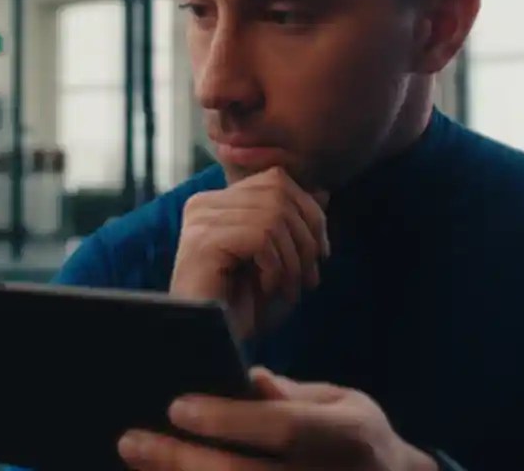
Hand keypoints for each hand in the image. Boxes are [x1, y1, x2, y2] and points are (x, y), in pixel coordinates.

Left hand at [118, 368, 437, 470]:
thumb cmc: (358, 437)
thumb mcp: (342, 402)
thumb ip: (294, 395)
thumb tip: (250, 378)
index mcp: (346, 437)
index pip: (281, 428)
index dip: (228, 419)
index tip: (177, 406)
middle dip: (183, 459)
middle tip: (132, 440)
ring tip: (138, 461)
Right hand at [170, 167, 328, 339]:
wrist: (210, 342)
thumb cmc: (242, 306)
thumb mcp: (278, 260)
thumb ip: (295, 224)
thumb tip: (323, 192)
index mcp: (217, 202)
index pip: (276, 180)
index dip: (309, 213)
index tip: (319, 254)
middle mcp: (204, 204)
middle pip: (278, 193)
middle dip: (306, 237)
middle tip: (309, 278)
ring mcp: (200, 221)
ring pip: (273, 216)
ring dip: (293, 259)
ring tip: (289, 289)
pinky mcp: (204, 242)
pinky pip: (261, 237)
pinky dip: (276, 267)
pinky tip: (267, 289)